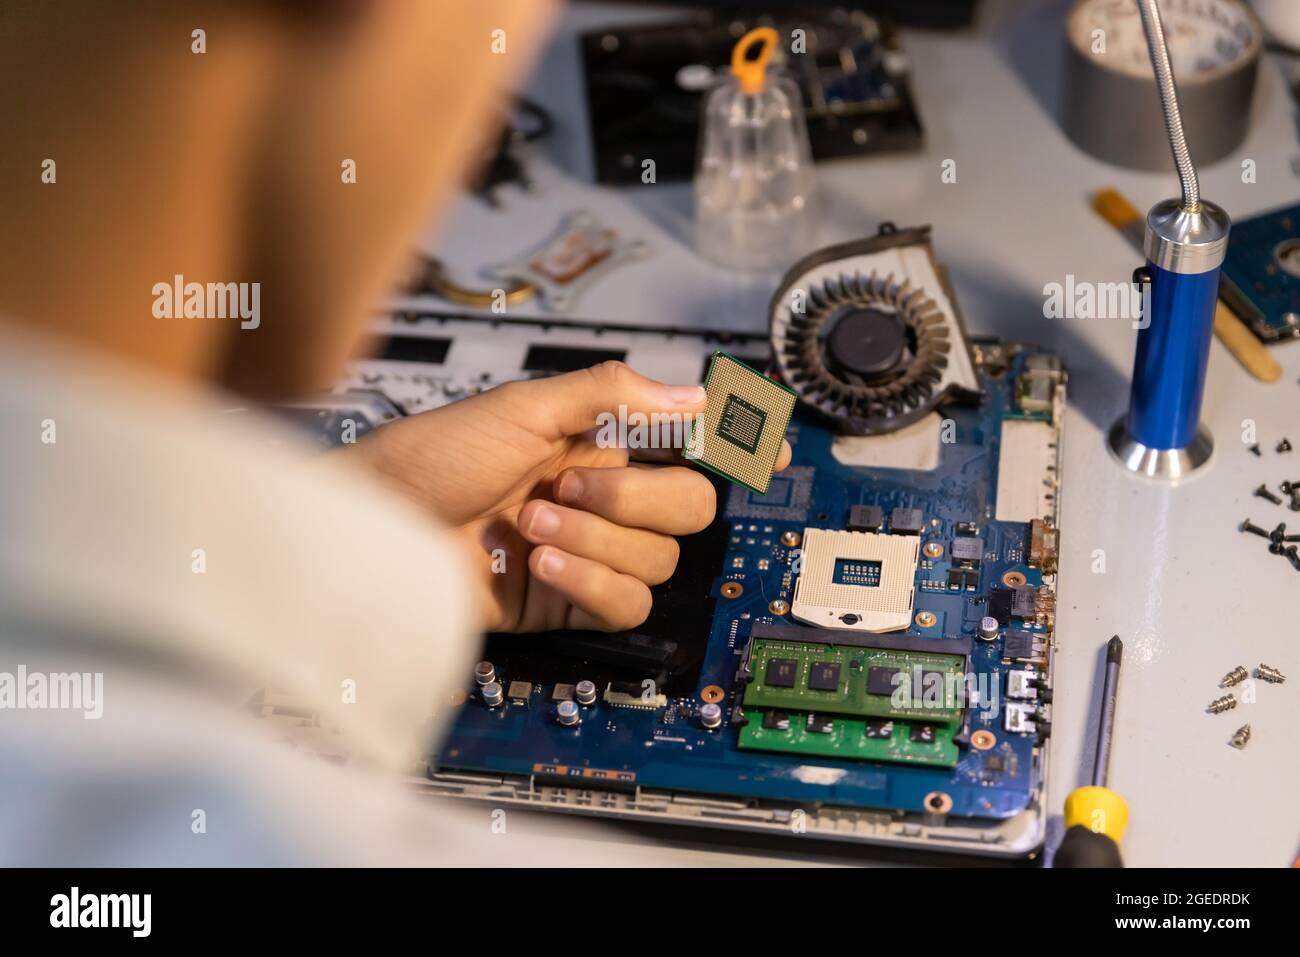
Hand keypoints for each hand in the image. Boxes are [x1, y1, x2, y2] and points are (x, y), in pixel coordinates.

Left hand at [347, 361, 790, 633]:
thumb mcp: (523, 406)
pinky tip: (542, 566)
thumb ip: (613, 395)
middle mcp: (603, 499)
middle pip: (689, 512)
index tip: (758, 448)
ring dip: (597, 544)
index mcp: (601, 443)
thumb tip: (695, 395)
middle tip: (568, 487)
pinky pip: (625, 606)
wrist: (376, 526)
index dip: (722, 448)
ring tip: (533, 525)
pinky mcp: (566, 604)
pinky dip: (591, 585)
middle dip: (636, 501)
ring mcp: (587, 554)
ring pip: (659, 563)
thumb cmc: (435, 455)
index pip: (687, 448)